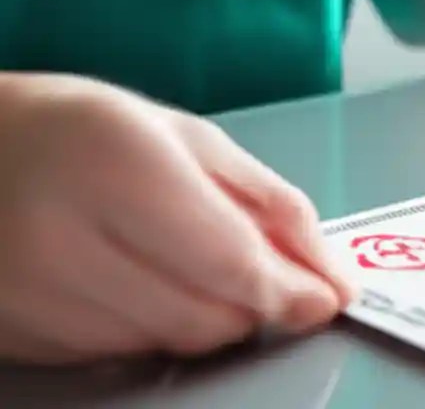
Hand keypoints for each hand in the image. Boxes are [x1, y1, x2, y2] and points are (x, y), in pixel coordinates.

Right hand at [0, 73, 357, 363]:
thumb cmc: (80, 131)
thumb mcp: (190, 141)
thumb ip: (272, 206)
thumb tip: (330, 273)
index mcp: (119, 165)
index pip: (232, 263)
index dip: (291, 291)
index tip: (325, 297)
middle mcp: (63, 233)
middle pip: (205, 318)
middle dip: (251, 304)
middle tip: (253, 270)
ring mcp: (28, 292)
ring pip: (164, 345)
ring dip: (200, 316)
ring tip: (176, 258)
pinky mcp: (13, 332)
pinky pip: (114, 356)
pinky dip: (147, 329)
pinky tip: (130, 280)